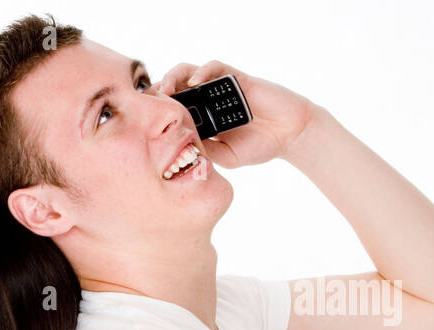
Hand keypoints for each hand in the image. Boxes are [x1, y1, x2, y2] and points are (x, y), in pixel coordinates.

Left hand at [156, 60, 319, 168]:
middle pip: (176, 88)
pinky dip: (203, 71)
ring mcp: (220, 89)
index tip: (145, 119)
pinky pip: (216, 68)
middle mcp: (207, 102)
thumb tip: (179, 148)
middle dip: (159, 92)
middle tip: (150, 102)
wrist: (289, 135)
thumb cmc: (258, 146)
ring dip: (174, 76)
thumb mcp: (224, 156)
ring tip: (166, 89)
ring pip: (190, 72)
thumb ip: (204, 150)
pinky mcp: (236, 78)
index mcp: (201, 120)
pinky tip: (194, 82)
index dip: (158, 112)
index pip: (173, 111)